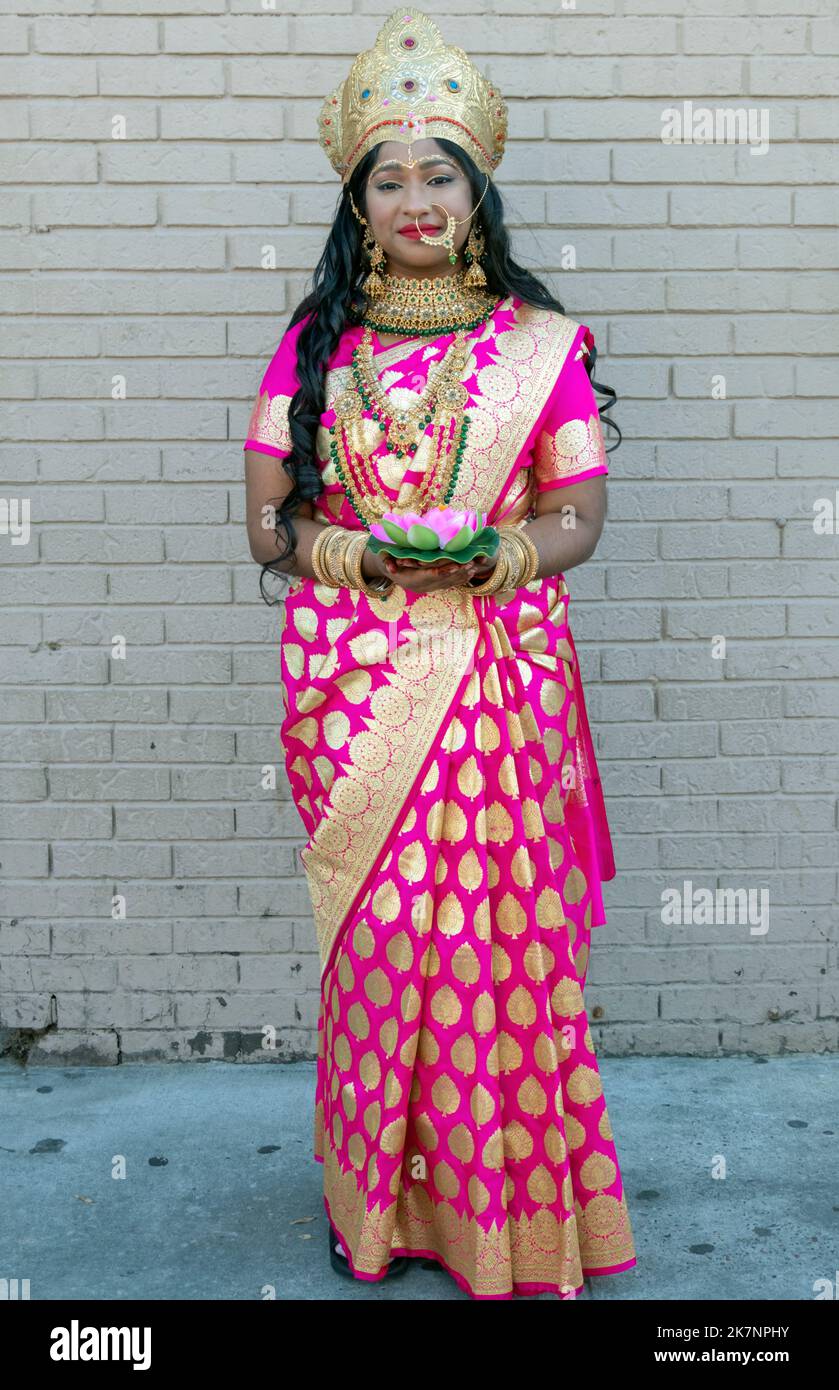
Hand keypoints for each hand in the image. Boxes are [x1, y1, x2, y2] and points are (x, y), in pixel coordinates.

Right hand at [371, 547, 496, 593]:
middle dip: (459, 573)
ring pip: (448, 583)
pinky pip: (449, 584)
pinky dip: (459, 578)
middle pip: (444, 580)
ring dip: (462, 576)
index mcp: (412, 580)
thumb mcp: (384, 559)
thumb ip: (387, 562)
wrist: (389, 569)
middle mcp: (422, 586)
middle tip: (472, 564)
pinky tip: (470, 572)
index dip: (445, 571)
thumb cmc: (387, 560)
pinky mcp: (433, 586)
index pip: (432, 575)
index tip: (458, 564)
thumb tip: (390, 566)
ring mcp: (428, 587)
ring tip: (475, 567)